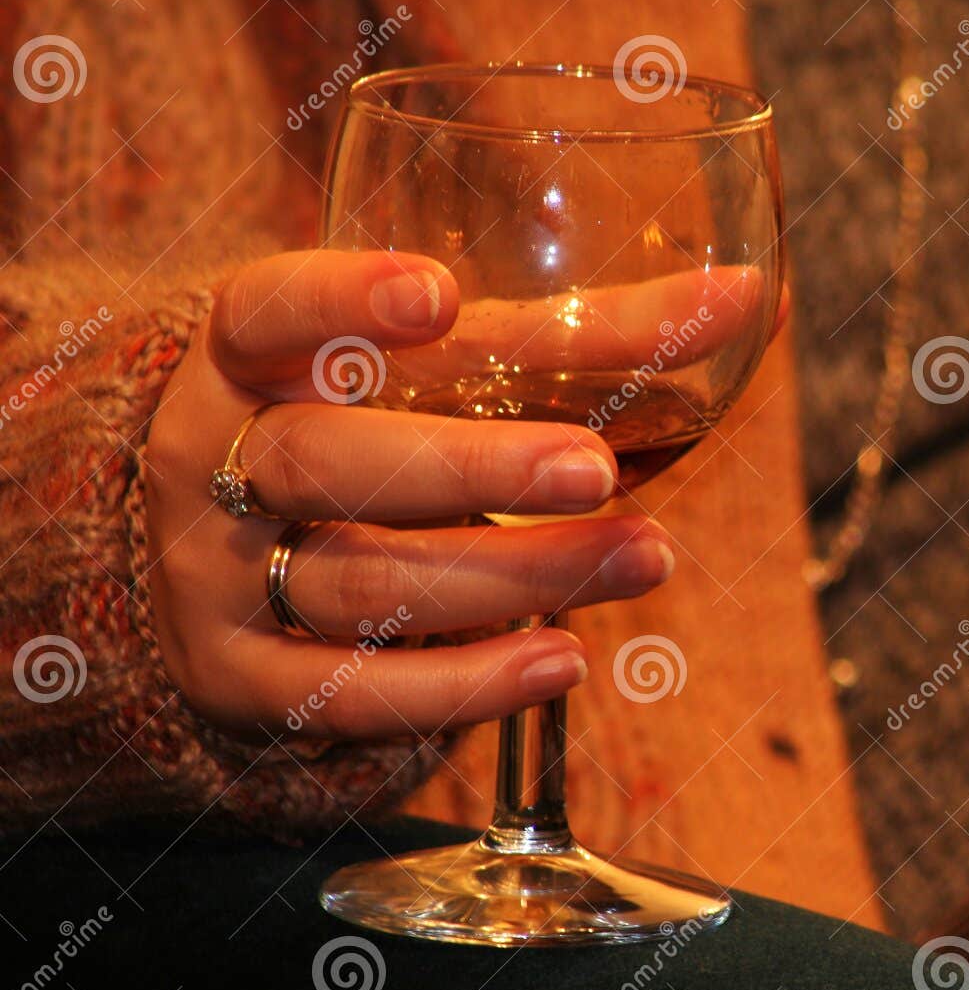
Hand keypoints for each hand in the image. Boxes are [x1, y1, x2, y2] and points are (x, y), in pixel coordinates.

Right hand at [143, 250, 675, 741]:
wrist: (203, 556)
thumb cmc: (359, 428)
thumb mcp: (425, 373)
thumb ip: (569, 340)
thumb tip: (745, 300)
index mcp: (246, 360)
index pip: (267, 313)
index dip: (340, 300)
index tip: (439, 295)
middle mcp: (210, 464)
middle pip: (326, 460)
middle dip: (469, 466)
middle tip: (594, 468)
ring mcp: (219, 581)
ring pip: (362, 580)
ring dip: (514, 573)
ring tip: (645, 557)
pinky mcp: (244, 682)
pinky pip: (356, 694)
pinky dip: (467, 683)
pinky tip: (564, 657)